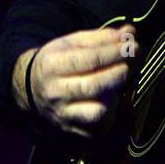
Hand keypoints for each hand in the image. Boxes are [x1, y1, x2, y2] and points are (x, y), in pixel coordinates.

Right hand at [19, 25, 138, 139]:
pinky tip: (110, 101)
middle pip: (94, 87)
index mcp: (53, 66)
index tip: (132, 46)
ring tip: (117, 85)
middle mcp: (55, 92)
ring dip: (114, 97)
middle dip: (118, 74)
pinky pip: (97, 128)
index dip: (115, 53)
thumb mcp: (73, 43)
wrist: (32, 88)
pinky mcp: (71, 129)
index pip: (90, 60)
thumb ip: (102, 38)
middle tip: (130, 64)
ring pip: (96, 112)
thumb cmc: (58, 61)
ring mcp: (62, 114)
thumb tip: (130, 34)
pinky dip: (110, 115)